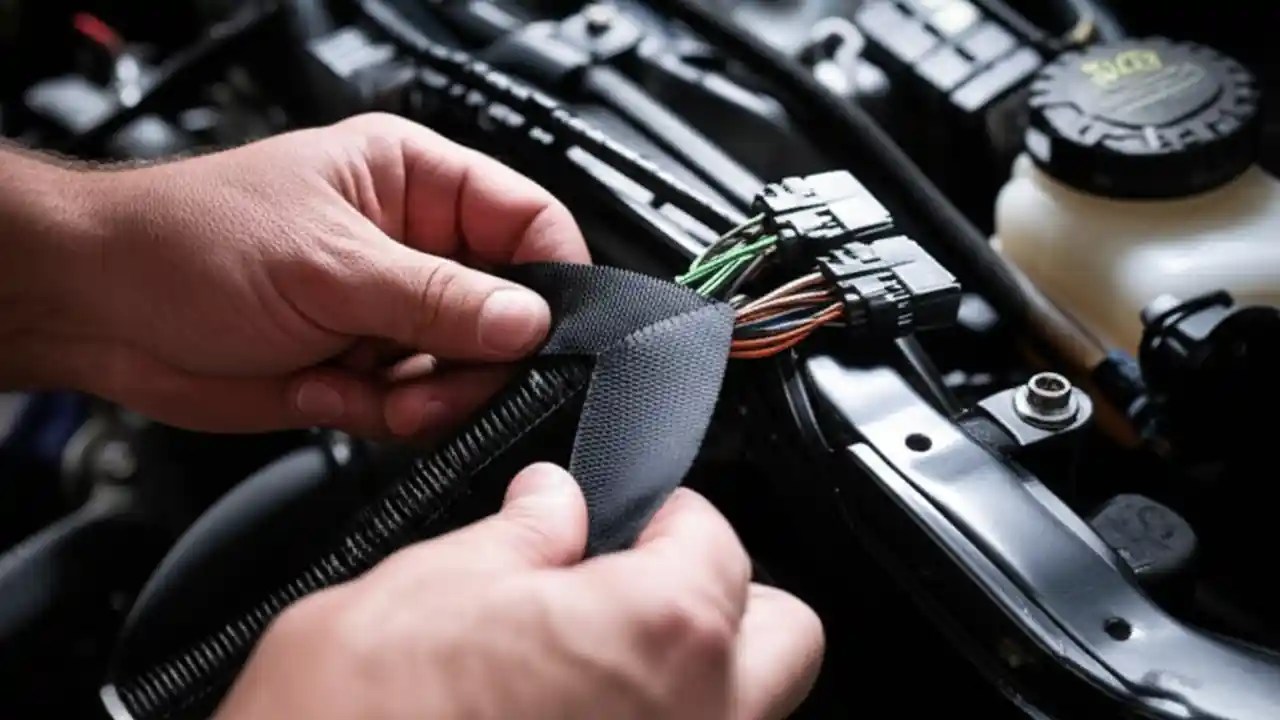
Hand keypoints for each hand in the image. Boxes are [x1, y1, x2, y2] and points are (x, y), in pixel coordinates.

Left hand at [6, 113, 587, 435]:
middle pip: (506, 311)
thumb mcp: (329, 265)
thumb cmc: (188, 245)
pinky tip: (326, 390)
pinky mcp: (368, 369)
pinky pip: (417, 407)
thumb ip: (438, 299)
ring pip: (466, 370)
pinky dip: (380, 414)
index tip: (541, 334)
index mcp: (416, 181)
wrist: (102, 312)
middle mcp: (413, 244)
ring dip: (424, 394)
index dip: (547, 279)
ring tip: (367, 388)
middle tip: (430, 379)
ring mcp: (391, 310)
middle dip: (474, 359)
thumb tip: (528, 321)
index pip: (528, 221)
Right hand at [216, 464, 824, 719]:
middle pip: (781, 638)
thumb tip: (551, 503)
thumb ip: (517, 536)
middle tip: (639, 587)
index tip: (632, 518)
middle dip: (724, 600)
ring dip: (696, 677)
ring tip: (598, 663)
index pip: (715, 538)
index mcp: (657, 630)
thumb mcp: (423, 586)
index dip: (668, 514)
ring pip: (747, 713)